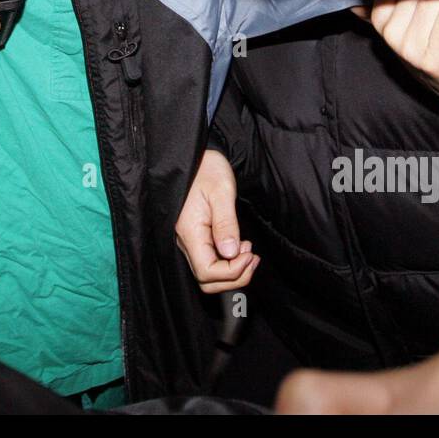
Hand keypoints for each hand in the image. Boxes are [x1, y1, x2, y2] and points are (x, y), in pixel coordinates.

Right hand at [174, 148, 256, 292]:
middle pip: (206, 280)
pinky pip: (209, 262)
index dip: (232, 271)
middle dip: (234, 277)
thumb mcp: (221, 192)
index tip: (250, 253)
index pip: (207, 272)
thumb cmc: (208, 169)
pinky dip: (227, 263)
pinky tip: (239, 247)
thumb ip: (226, 224)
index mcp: (189, 231)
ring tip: (248, 251)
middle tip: (253, 256)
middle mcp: (185, 241)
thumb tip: (230, 253)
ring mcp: (189, 241)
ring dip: (232, 272)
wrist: (197, 157)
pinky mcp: (195, 238)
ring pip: (207, 275)